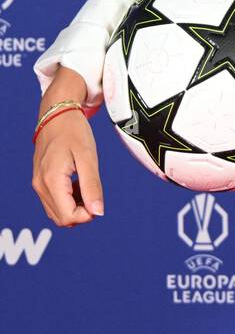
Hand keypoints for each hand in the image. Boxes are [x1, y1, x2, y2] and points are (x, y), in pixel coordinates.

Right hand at [32, 106, 103, 226]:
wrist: (57, 114)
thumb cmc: (74, 132)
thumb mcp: (88, 158)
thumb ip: (92, 186)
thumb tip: (98, 212)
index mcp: (52, 181)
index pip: (68, 217)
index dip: (87, 215)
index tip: (98, 200)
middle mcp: (40, 185)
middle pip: (61, 219)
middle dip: (81, 213)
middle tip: (94, 193)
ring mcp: (38, 183)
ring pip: (56, 213)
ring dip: (74, 207)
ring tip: (85, 186)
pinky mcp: (39, 181)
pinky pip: (53, 202)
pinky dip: (67, 200)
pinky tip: (77, 185)